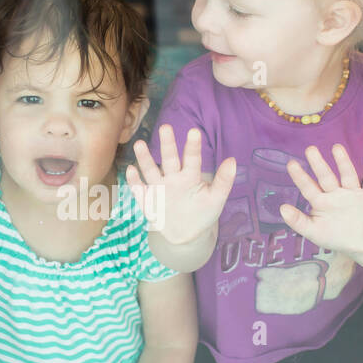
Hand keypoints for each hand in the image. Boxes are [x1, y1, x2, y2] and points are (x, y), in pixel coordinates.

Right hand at [127, 125, 236, 245]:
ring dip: (145, 159)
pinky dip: (134, 181)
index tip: (194, 132)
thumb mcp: (216, 199)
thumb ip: (224, 181)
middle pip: (169, 159)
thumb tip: (233, 160)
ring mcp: (159, 188)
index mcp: (190, 176)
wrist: (186, 235)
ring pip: (151, 171)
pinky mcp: (148, 201)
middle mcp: (173, 178)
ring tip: (139, 144)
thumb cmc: (203, 212)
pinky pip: (139, 190)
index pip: (192, 160)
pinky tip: (130, 170)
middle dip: (167, 145)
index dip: (193, 147)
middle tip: (166, 127)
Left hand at [280, 144, 362, 254]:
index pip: (308, 187)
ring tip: (336, 147)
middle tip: (310, 149)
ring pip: (347, 175)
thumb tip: (281, 208)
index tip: (291, 164)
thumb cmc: (333, 236)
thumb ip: (297, 221)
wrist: (360, 244)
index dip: (300, 176)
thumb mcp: (313, 232)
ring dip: (343, 162)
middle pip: (326, 176)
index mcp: (320, 201)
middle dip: (319, 164)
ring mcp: (352, 193)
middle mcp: (335, 194)